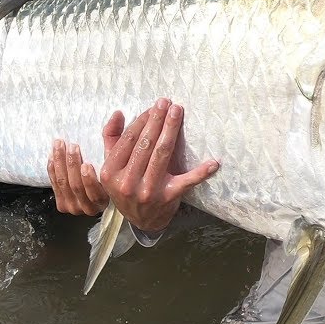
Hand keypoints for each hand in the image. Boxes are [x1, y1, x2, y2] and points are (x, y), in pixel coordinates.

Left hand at [47, 116, 121, 215]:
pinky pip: (55, 186)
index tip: (86, 163)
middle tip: (71, 146)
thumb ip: (115, 136)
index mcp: (105, 199)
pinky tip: (52, 156)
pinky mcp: (62, 204)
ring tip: (59, 145)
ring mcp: (74, 207)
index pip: (95, 193)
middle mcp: (89, 208)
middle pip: (76, 186)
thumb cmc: (110, 170)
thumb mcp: (114, 156)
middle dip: (71, 164)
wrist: (98, 188)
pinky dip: (52, 169)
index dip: (89, 180)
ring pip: (64, 184)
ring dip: (60, 162)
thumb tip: (117, 113)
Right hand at [99, 98, 218, 233]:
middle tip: (167, 102)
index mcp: (110, 172)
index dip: (141, 120)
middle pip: (145, 144)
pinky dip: (201, 173)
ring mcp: (148, 191)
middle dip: (157, 120)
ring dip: (171, 130)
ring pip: (162, 154)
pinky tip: (213, 162)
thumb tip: (118, 113)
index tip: (153, 107)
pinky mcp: (168, 198)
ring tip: (177, 111)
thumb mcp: (112, 165)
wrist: (141, 220)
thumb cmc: (126, 185)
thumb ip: (111, 138)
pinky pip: (186, 182)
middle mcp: (127, 182)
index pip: (128, 139)